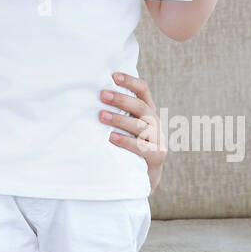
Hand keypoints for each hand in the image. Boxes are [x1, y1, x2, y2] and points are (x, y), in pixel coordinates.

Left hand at [99, 72, 166, 193]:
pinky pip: (142, 148)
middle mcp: (155, 123)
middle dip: (121, 99)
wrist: (142, 176)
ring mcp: (158, 140)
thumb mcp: (126, 125)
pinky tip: (111, 137)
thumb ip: (117, 111)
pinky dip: (126, 141)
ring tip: (101, 116)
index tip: (113, 75)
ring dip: (120, 119)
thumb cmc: (128, 144)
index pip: (143, 90)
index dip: (130, 81)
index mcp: (148, 110)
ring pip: (142, 126)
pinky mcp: (157, 157)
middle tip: (102, 95)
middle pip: (141, 107)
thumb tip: (91, 92)